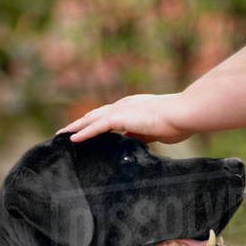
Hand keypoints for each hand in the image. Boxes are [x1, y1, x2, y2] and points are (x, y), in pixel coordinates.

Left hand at [58, 93, 192, 143]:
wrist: (183, 114)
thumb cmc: (177, 123)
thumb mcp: (155, 132)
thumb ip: (141, 135)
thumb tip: (130, 140)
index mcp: (132, 108)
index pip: (108, 115)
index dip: (94, 122)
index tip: (83, 130)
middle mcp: (124, 105)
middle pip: (95, 115)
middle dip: (79, 123)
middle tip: (65, 132)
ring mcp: (122, 110)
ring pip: (92, 119)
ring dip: (75, 127)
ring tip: (61, 135)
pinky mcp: (121, 118)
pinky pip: (97, 127)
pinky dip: (84, 133)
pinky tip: (72, 139)